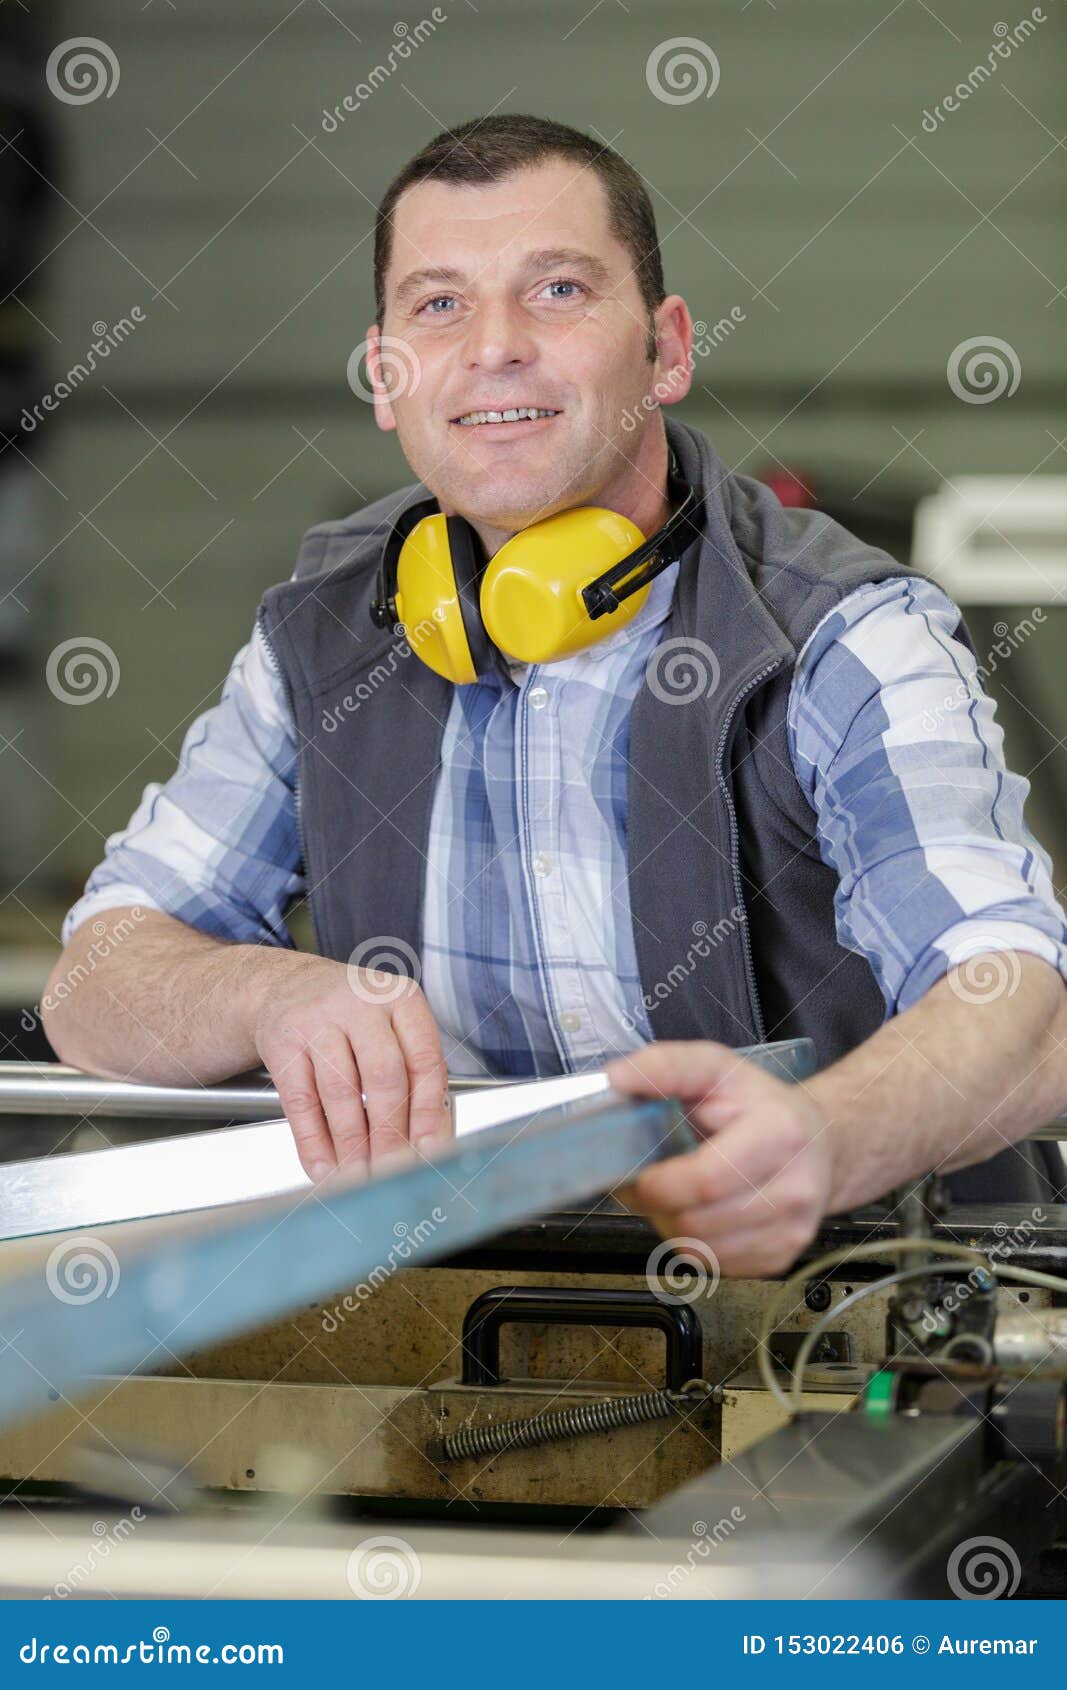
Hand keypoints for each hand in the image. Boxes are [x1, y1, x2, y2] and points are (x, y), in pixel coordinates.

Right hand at [244, 952, 451, 1180]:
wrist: (286, 986)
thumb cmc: (352, 1015)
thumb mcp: (391, 1024)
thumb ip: (414, 1072)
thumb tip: (430, 1140)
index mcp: (401, 999)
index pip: (424, 1061)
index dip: (428, 1112)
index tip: (430, 1151)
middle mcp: (361, 1004)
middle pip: (384, 1078)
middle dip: (390, 1134)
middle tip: (393, 1172)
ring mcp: (318, 1021)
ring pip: (340, 1093)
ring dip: (352, 1145)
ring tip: (360, 1177)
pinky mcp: (282, 1041)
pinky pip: (300, 1101)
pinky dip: (313, 1141)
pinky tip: (323, 1167)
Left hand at [606, 1041, 834, 1276]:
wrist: (821, 1142)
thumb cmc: (761, 1106)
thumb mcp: (717, 1068)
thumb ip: (667, 1066)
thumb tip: (617, 1077)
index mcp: (779, 1134)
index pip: (704, 1181)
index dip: (657, 1184)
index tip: (639, 1172)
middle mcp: (795, 1188)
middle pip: (695, 1222)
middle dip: (658, 1205)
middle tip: (652, 1180)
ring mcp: (792, 1230)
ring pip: (699, 1249)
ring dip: (672, 1225)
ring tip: (678, 1193)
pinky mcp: (782, 1258)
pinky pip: (714, 1265)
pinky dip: (695, 1242)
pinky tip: (702, 1211)